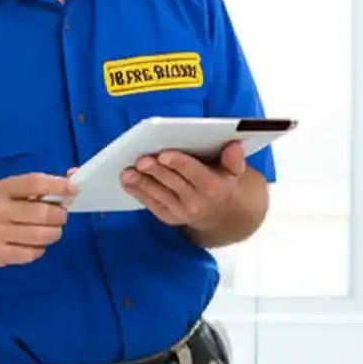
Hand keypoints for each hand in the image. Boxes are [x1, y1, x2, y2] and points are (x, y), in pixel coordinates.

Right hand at [0, 173, 74, 267]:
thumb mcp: (10, 191)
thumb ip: (40, 187)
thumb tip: (73, 177)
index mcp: (4, 189)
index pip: (35, 183)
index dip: (58, 186)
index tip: (73, 190)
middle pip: (43, 214)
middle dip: (60, 215)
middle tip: (60, 216)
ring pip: (41, 236)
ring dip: (54, 233)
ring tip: (51, 230)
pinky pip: (31, 253)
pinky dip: (40, 248)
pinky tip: (33, 243)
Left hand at [121, 142, 245, 229]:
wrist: (220, 213)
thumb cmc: (221, 182)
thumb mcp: (233, 171)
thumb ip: (234, 159)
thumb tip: (235, 146)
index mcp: (215, 187)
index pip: (194, 172)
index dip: (178, 163)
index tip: (164, 154)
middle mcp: (198, 202)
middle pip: (173, 183)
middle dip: (156, 171)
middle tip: (141, 160)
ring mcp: (182, 212)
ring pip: (159, 194)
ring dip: (142, 183)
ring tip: (127, 172)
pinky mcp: (169, 217)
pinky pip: (151, 204)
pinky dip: (138, 193)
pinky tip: (127, 182)